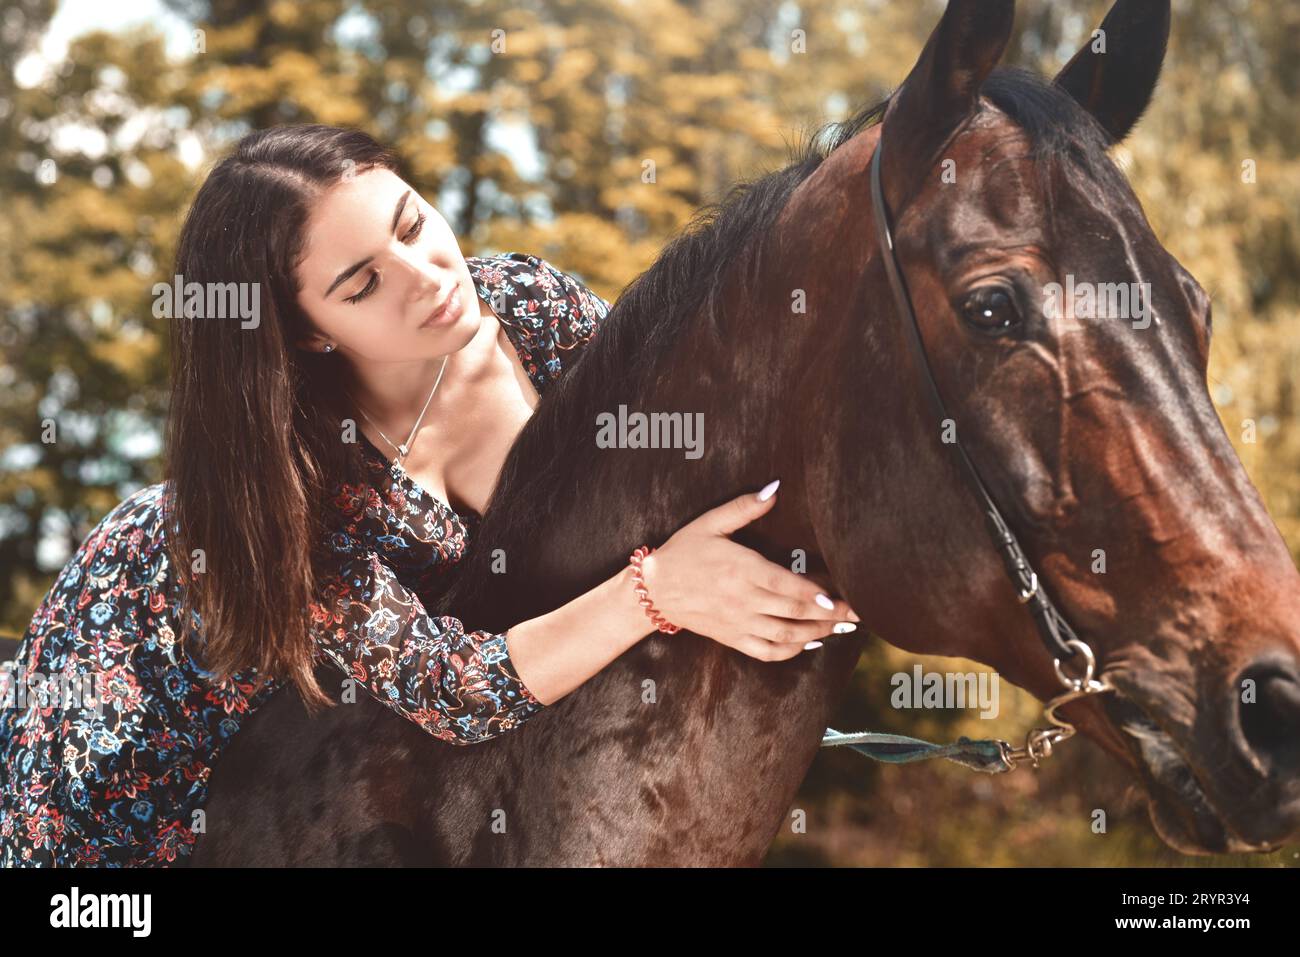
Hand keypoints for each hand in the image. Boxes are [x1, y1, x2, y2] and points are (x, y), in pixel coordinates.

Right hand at [638, 479, 860, 659]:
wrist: (654, 590)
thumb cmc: (684, 551)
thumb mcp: (710, 523)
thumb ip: (744, 508)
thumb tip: (774, 489)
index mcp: (740, 570)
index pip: (785, 586)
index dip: (814, 595)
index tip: (837, 597)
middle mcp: (742, 600)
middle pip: (793, 612)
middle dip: (828, 615)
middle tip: (857, 614)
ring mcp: (738, 623)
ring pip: (785, 635)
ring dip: (816, 634)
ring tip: (841, 628)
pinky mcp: (732, 638)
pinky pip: (766, 651)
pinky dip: (790, 651)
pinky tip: (809, 643)